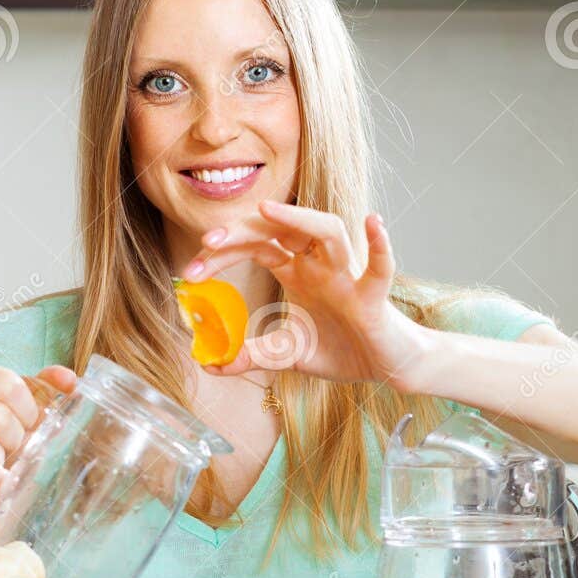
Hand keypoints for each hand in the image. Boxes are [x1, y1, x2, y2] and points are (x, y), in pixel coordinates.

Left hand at [181, 201, 432, 387]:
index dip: (223, 252)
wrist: (385, 367)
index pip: (256, 245)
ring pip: (328, 233)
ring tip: (268, 210)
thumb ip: (252, 355)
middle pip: (281, 230)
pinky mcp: (374, 297)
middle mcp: (320, 265)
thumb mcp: (287, 354)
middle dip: (244, 230)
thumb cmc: (342, 349)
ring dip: (298, 220)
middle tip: (208, 241)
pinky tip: (372, 222)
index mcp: (298, 271)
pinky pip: (379, 267)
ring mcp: (348, 276)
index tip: (191, 271)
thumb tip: (211, 364)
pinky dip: (380, 245)